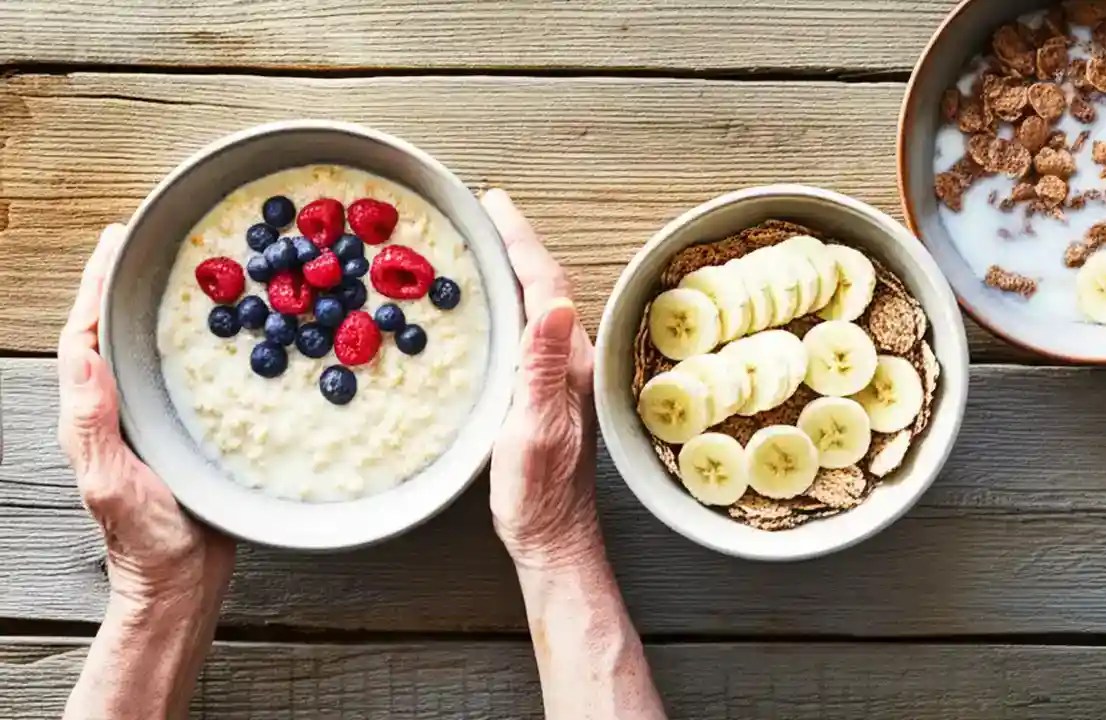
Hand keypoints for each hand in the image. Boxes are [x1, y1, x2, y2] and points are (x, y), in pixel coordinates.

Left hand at [57, 224, 234, 615]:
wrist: (183, 580)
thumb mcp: (109, 478)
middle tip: (142, 237)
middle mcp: (118, 409)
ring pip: (147, 347)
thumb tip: (80, 349)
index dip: (96, 286)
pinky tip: (222, 328)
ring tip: (178, 267)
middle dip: (122, 281)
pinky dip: (195, 340)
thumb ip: (91, 418)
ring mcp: (150, 419)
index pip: (84, 335)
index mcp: (92, 413)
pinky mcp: (186, 430)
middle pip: (113, 330)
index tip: (115, 242)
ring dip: (155, 304)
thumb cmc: (145, 540)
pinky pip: (186, 372)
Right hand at [483, 190, 600, 569]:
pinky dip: (510, 303)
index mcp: (568, 364)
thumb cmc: (539, 494)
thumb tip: (551, 305)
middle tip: (485, 211)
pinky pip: (529, 331)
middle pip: (544, 286)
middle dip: (516, 243)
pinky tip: (494, 305)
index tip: (494, 205)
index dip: (519, 241)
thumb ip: (541, 369)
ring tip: (487, 242)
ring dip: (515, 269)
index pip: (545, 285)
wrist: (552, 538)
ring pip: (537, 306)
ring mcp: (560, 378)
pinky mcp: (546, 393)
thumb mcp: (533, 430)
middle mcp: (570, 363)